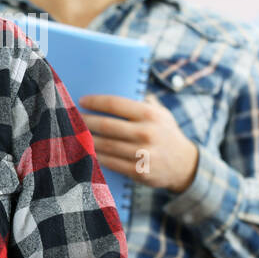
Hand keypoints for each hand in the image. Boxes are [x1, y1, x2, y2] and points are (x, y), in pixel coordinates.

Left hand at [78, 93, 198, 193]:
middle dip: (86, 121)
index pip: (115, 104)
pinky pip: (110, 163)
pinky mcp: (138, 171)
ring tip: (76, 133)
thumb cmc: (166, 134)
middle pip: (106, 125)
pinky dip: (96, 156)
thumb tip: (119, 86)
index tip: (82, 101)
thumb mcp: (161, 113)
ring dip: (87, 139)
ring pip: (105, 145)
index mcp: (150, 114)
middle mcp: (146, 132)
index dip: (95, 101)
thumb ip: (143, 101)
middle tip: (73, 118)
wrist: (185, 165)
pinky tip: (87, 150)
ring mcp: (142, 154)